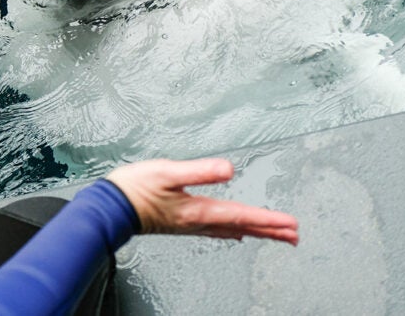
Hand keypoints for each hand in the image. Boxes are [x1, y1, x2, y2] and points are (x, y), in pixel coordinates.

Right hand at [106, 158, 298, 245]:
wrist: (111, 206)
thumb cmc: (135, 189)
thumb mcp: (168, 172)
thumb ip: (199, 171)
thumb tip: (229, 168)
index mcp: (198, 210)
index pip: (241, 215)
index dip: (268, 219)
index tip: (291, 224)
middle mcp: (198, 221)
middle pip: (242, 227)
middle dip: (269, 231)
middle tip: (294, 237)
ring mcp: (190, 225)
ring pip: (232, 231)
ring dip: (255, 233)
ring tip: (274, 236)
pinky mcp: (182, 224)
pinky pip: (217, 231)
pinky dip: (232, 231)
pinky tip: (234, 232)